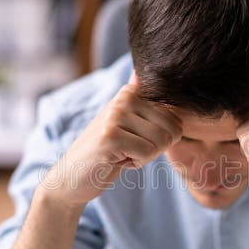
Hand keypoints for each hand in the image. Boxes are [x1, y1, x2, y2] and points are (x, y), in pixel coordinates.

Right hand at [43, 72, 182, 207]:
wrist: (73, 174)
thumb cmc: (107, 151)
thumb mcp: (129, 123)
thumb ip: (145, 103)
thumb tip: (157, 74)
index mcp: (131, 91)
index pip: (176, 118)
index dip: (162, 139)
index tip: (136, 140)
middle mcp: (123, 97)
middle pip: (172, 130)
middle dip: (155, 149)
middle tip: (129, 149)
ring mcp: (115, 115)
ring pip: (161, 141)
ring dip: (145, 157)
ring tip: (121, 153)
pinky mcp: (110, 136)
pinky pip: (147, 153)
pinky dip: (135, 163)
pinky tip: (116, 160)